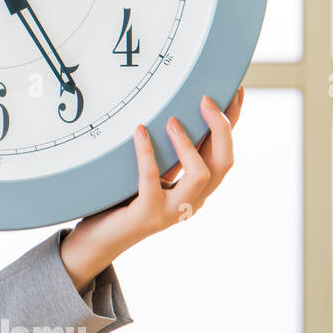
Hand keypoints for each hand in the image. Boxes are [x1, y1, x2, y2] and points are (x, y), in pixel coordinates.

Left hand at [60, 87, 244, 288]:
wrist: (98, 241)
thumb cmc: (123, 203)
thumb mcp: (154, 176)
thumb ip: (170, 156)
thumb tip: (177, 114)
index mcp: (197, 190)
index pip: (225, 153)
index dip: (233, 123)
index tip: (234, 91)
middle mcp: (192, 201)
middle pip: (225, 164)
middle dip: (222, 128)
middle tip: (205, 99)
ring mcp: (171, 212)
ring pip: (201, 175)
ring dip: (189, 143)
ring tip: (171, 120)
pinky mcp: (147, 215)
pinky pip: (152, 180)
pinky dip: (147, 152)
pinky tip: (140, 131)